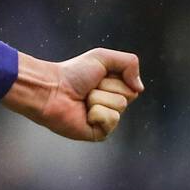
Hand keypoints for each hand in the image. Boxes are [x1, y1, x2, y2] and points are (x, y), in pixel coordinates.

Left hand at [3, 49, 143, 141]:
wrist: (50, 89)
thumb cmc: (72, 73)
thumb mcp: (102, 57)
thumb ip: (129, 62)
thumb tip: (139, 88)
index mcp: (112, 89)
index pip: (132, 87)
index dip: (115, 79)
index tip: (97, 76)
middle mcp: (110, 105)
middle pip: (128, 97)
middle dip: (107, 87)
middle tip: (88, 88)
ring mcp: (104, 120)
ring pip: (119, 107)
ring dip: (99, 98)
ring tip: (83, 99)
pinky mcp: (97, 133)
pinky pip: (111, 122)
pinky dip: (98, 113)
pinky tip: (84, 112)